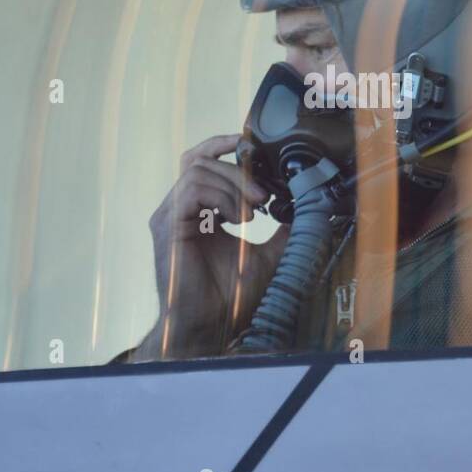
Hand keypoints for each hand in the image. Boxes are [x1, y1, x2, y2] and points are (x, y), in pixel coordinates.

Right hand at [143, 134, 287, 358]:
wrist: (209, 326)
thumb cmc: (228, 297)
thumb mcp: (267, 255)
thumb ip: (282, 231)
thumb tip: (305, 210)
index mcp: (198, 210)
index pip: (202, 160)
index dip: (224, 145)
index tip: (250, 145)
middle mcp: (179, 209)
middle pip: (201, 160)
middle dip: (239, 171)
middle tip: (264, 196)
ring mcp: (170, 216)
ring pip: (197, 171)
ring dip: (232, 186)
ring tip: (252, 213)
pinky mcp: (166, 226)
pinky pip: (191, 191)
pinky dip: (220, 198)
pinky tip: (237, 220)